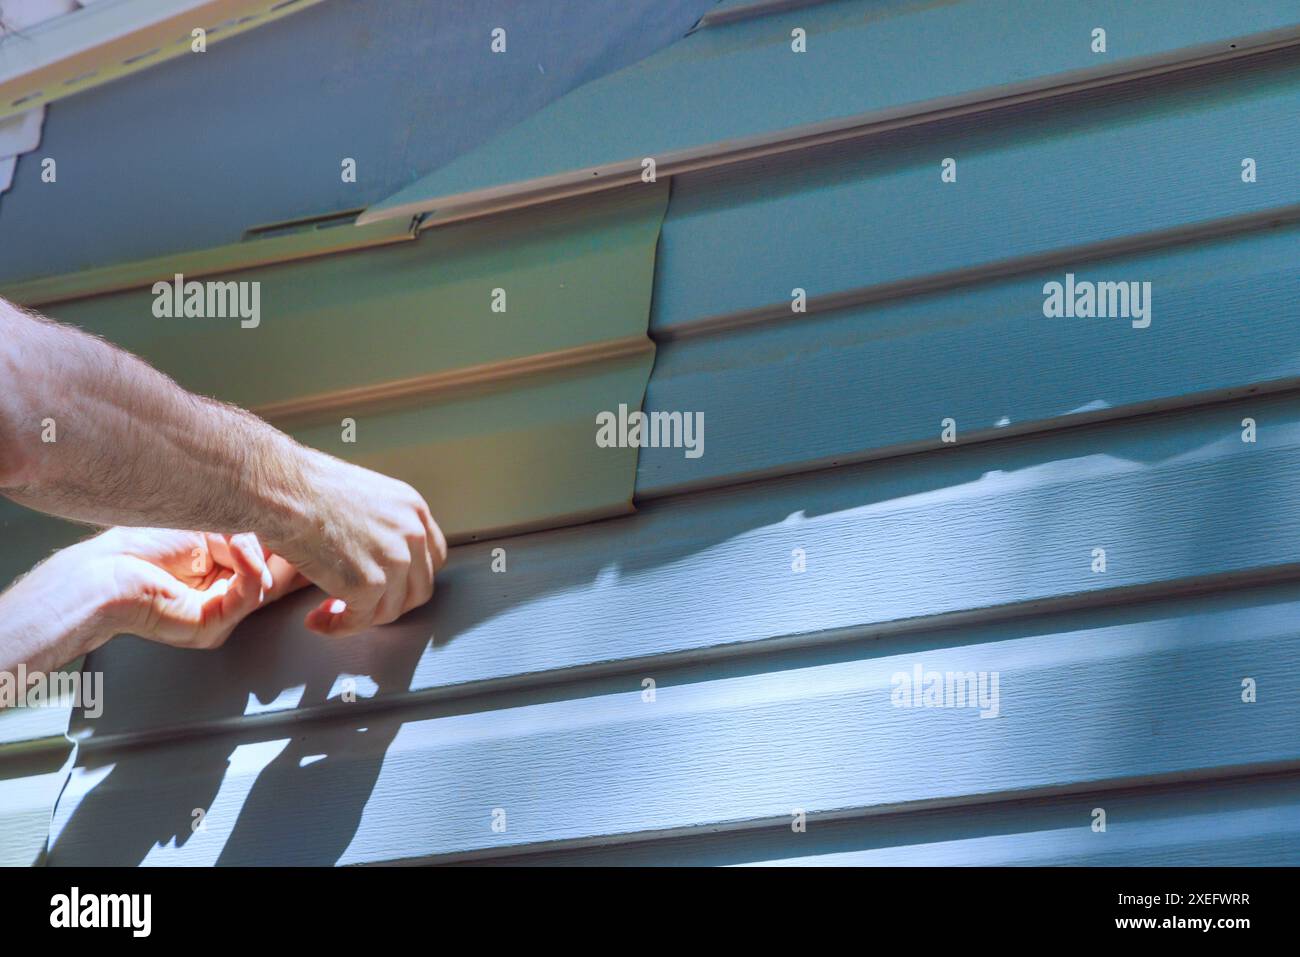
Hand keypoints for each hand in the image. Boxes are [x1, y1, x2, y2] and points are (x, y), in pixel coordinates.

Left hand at [85, 527, 307, 649]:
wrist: (104, 572)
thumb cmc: (140, 547)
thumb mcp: (208, 530)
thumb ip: (246, 540)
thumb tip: (280, 540)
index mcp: (222, 573)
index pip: (270, 560)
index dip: (290, 544)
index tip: (311, 524)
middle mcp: (224, 596)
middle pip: (276, 575)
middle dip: (292, 552)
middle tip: (309, 530)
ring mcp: (221, 614)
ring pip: (266, 583)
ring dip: (257, 551)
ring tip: (248, 532)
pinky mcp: (213, 627)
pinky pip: (248, 596)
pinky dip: (249, 568)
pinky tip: (238, 549)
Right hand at [271, 452, 446, 637]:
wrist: (282, 490)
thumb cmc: (306, 487)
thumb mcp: (364, 495)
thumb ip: (381, 523)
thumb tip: (372, 552)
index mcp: (412, 509)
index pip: (432, 556)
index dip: (411, 577)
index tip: (391, 586)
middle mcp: (411, 534)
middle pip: (419, 588)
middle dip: (390, 603)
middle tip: (362, 605)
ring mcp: (394, 560)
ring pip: (390, 610)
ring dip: (362, 617)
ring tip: (333, 611)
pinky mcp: (368, 584)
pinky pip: (360, 621)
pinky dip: (338, 627)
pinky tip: (319, 620)